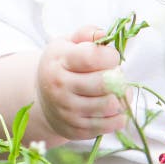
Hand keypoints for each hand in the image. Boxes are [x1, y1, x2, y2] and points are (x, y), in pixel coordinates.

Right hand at [36, 25, 125, 140]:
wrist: (42, 99)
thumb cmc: (63, 65)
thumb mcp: (68, 43)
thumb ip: (87, 34)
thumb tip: (104, 35)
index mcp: (59, 62)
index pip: (93, 58)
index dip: (111, 56)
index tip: (111, 57)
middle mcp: (60, 88)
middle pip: (105, 83)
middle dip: (118, 77)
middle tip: (116, 75)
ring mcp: (67, 111)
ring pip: (110, 105)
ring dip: (122, 96)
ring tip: (117, 90)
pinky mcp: (76, 130)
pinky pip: (109, 125)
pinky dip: (119, 116)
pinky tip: (115, 108)